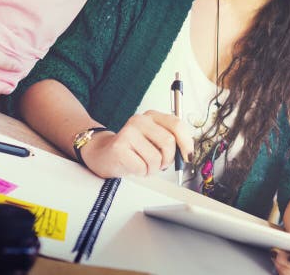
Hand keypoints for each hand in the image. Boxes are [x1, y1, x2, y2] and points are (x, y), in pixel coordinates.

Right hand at [79, 110, 193, 178]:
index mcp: (152, 116)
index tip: (188, 155)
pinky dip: (142, 172)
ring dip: (153, 168)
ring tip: (144, 165)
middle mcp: (140, 120)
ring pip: (156, 158)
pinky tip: (134, 167)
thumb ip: (170, 141)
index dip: (186, 142)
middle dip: (168, 159)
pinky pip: (142, 167)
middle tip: (161, 164)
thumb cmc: (131, 149)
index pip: (176, 124)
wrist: (101, 153)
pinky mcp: (119, 147)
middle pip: (168, 142)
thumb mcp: (153, 139)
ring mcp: (128, 132)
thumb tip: (188, 152)